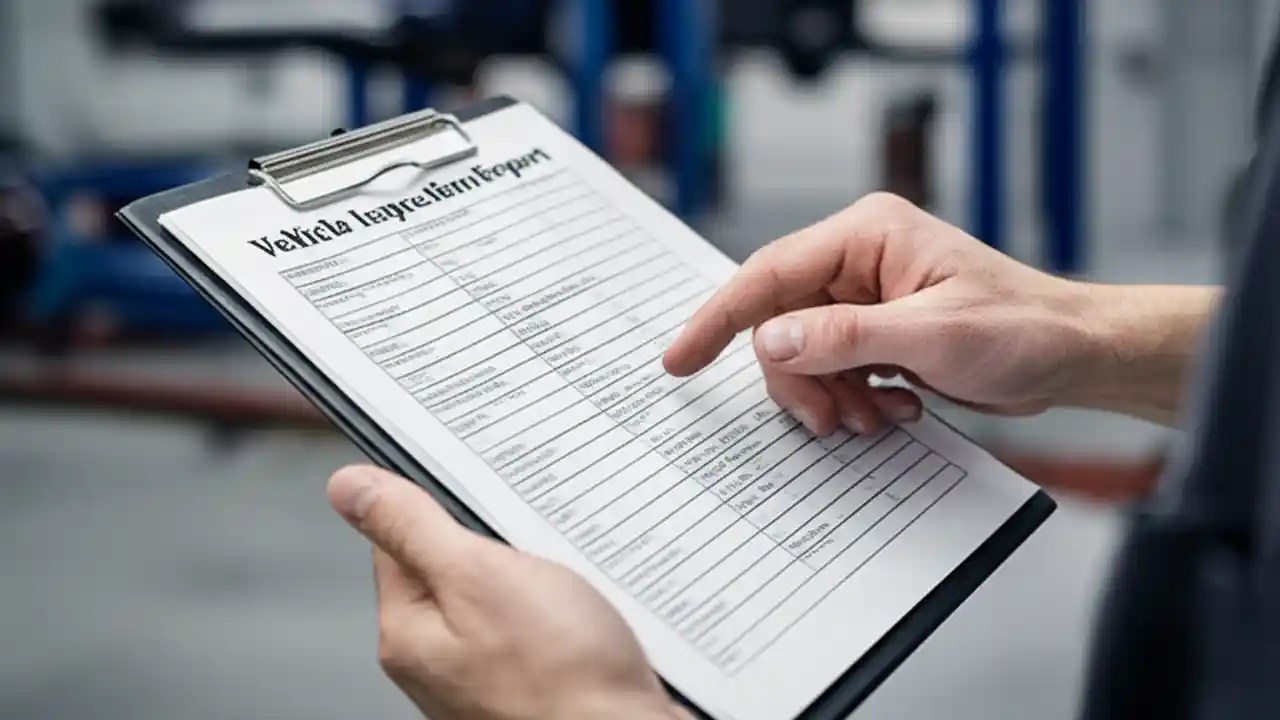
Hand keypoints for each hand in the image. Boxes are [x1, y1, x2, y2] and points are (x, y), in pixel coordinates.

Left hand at [327, 466, 687, 719]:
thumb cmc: (562, 678)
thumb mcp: (478, 575)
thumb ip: (413, 528)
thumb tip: (350, 489)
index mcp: (409, 632)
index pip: (399, 539)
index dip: (442, 507)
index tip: (481, 498)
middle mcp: (439, 661)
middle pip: (455, 566)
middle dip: (499, 544)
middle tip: (534, 545)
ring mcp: (486, 676)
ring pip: (505, 594)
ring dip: (538, 576)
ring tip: (567, 585)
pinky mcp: (532, 682)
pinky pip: (540, 626)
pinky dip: (564, 611)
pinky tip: (585, 616)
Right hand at [664, 193, 1216, 430]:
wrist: (1073, 356)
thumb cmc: (1022, 330)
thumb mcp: (932, 337)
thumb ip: (844, 338)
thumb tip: (769, 342)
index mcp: (866, 235)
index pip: (769, 275)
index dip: (719, 318)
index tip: (681, 358)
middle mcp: (858, 259)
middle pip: (781, 324)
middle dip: (801, 379)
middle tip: (832, 418)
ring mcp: (866, 297)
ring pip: (803, 354)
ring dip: (830, 395)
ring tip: (876, 417)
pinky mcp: (877, 331)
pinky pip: (832, 369)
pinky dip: (852, 398)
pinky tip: (893, 408)